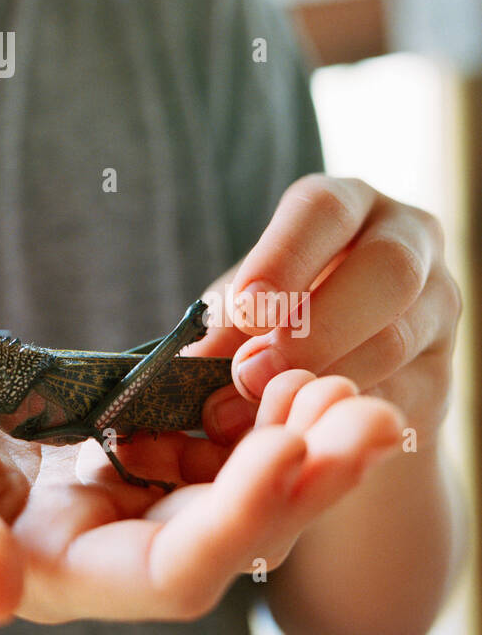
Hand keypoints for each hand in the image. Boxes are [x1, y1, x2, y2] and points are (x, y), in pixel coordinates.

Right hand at [0, 361, 403, 626]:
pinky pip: (205, 438)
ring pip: (233, 482)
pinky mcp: (126, 455)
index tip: (292, 445)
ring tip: (349, 381)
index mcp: (64, 575)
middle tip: (371, 412)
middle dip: (307, 479)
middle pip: (232, 532)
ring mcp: (125, 501)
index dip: (237, 515)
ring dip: (299, 437)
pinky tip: (289, 361)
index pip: (173, 567)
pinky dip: (252, 404)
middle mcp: (114, 549)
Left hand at [198, 175, 460, 451]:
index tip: (247, 307)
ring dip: (324, 379)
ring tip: (263, 408)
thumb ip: (223, 329)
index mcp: (347, 205)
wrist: (334, 375)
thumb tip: (191, 366)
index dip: (284, 256)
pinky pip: (404, 397)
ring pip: (397, 338)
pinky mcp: (442, 373)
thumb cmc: (277, 318)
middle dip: (317, 325)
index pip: (324, 209)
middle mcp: (406, 240)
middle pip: (387, 269)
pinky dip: (348, 416)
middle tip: (252, 371)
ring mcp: (436, 305)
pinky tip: (305, 429)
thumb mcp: (245, 309)